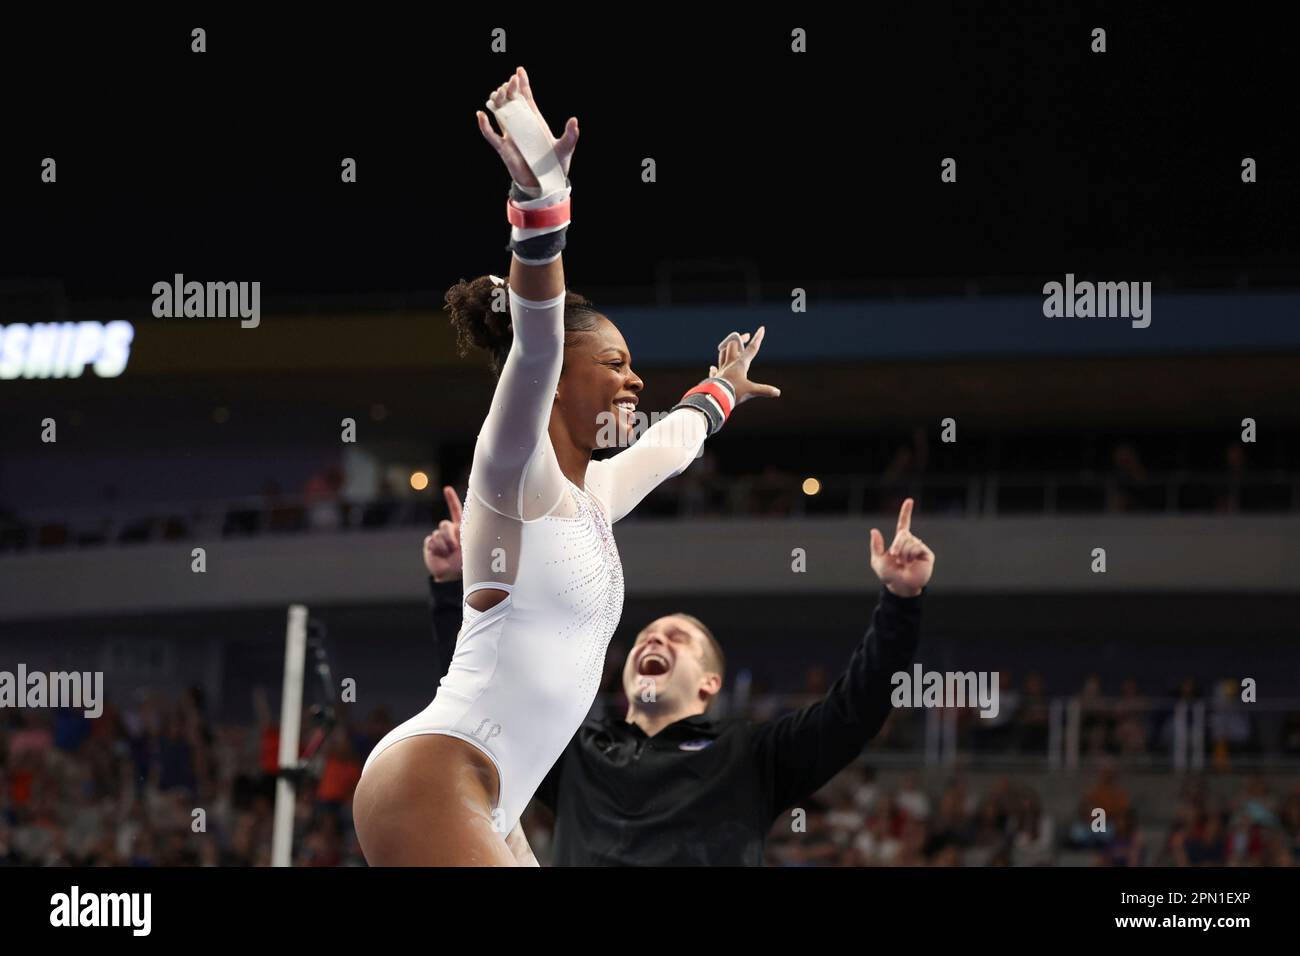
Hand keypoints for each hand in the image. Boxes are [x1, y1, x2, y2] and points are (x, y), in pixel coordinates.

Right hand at [423, 486, 463, 581]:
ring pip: (437, 534)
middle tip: (454, 548)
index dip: (450, 499)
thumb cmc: (465, 562)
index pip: (455, 511)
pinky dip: (436, 550)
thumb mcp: (470, 547)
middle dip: (448, 536)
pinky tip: (440, 555)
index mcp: (460, 528)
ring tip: (449, 554)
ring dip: (444, 546)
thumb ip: (469, 537)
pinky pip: (431, 541)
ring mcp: (438, 537)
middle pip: (444, 525)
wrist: (452, 575)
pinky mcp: (430, 544)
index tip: (446, 489)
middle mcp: (449, 531)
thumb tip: (473, 527)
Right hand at [476, 66, 579, 188]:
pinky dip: (484, 125)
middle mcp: (521, 125)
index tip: (519, 70)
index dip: (522, 84)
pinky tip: (481, 114)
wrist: (545, 184)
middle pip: (511, 101)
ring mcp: (511, 135)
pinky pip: (490, 135)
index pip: (526, 98)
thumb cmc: (555, 166)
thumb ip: (570, 135)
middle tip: (510, 83)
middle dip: (509, 89)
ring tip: (498, 94)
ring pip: (499, 113)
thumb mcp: (565, 148)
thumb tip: (574, 121)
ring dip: (497, 102)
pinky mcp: (503, 148)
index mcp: (534, 121)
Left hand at [708, 327, 780, 404]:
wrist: (715, 398)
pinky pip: (714, 370)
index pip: (751, 349)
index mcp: (740, 364)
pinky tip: (713, 367)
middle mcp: (730, 364)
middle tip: (746, 336)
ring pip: (723, 354)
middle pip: (733, 346)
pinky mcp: (715, 378)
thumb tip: (777, 392)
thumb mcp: (751, 391)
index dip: (758, 338)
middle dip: (740, 339)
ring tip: (731, 347)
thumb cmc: (733, 392)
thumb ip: (764, 390)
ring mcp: (721, 370)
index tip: (761, 328)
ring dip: (727, 349)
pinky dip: (715, 368)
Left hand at [870, 498, 933, 597]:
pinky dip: (910, 555)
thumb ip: (876, 546)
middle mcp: (911, 543)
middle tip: (895, 557)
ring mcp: (919, 547)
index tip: (909, 501)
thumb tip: (874, 530)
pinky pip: (917, 547)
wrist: (900, 587)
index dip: (906, 512)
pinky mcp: (926, 554)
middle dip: (896, 545)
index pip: (903, 524)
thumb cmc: (889, 575)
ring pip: (909, 541)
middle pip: (903, 534)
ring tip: (904, 563)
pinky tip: (911, 563)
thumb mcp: (878, 560)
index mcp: (899, 542)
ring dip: (903, 553)